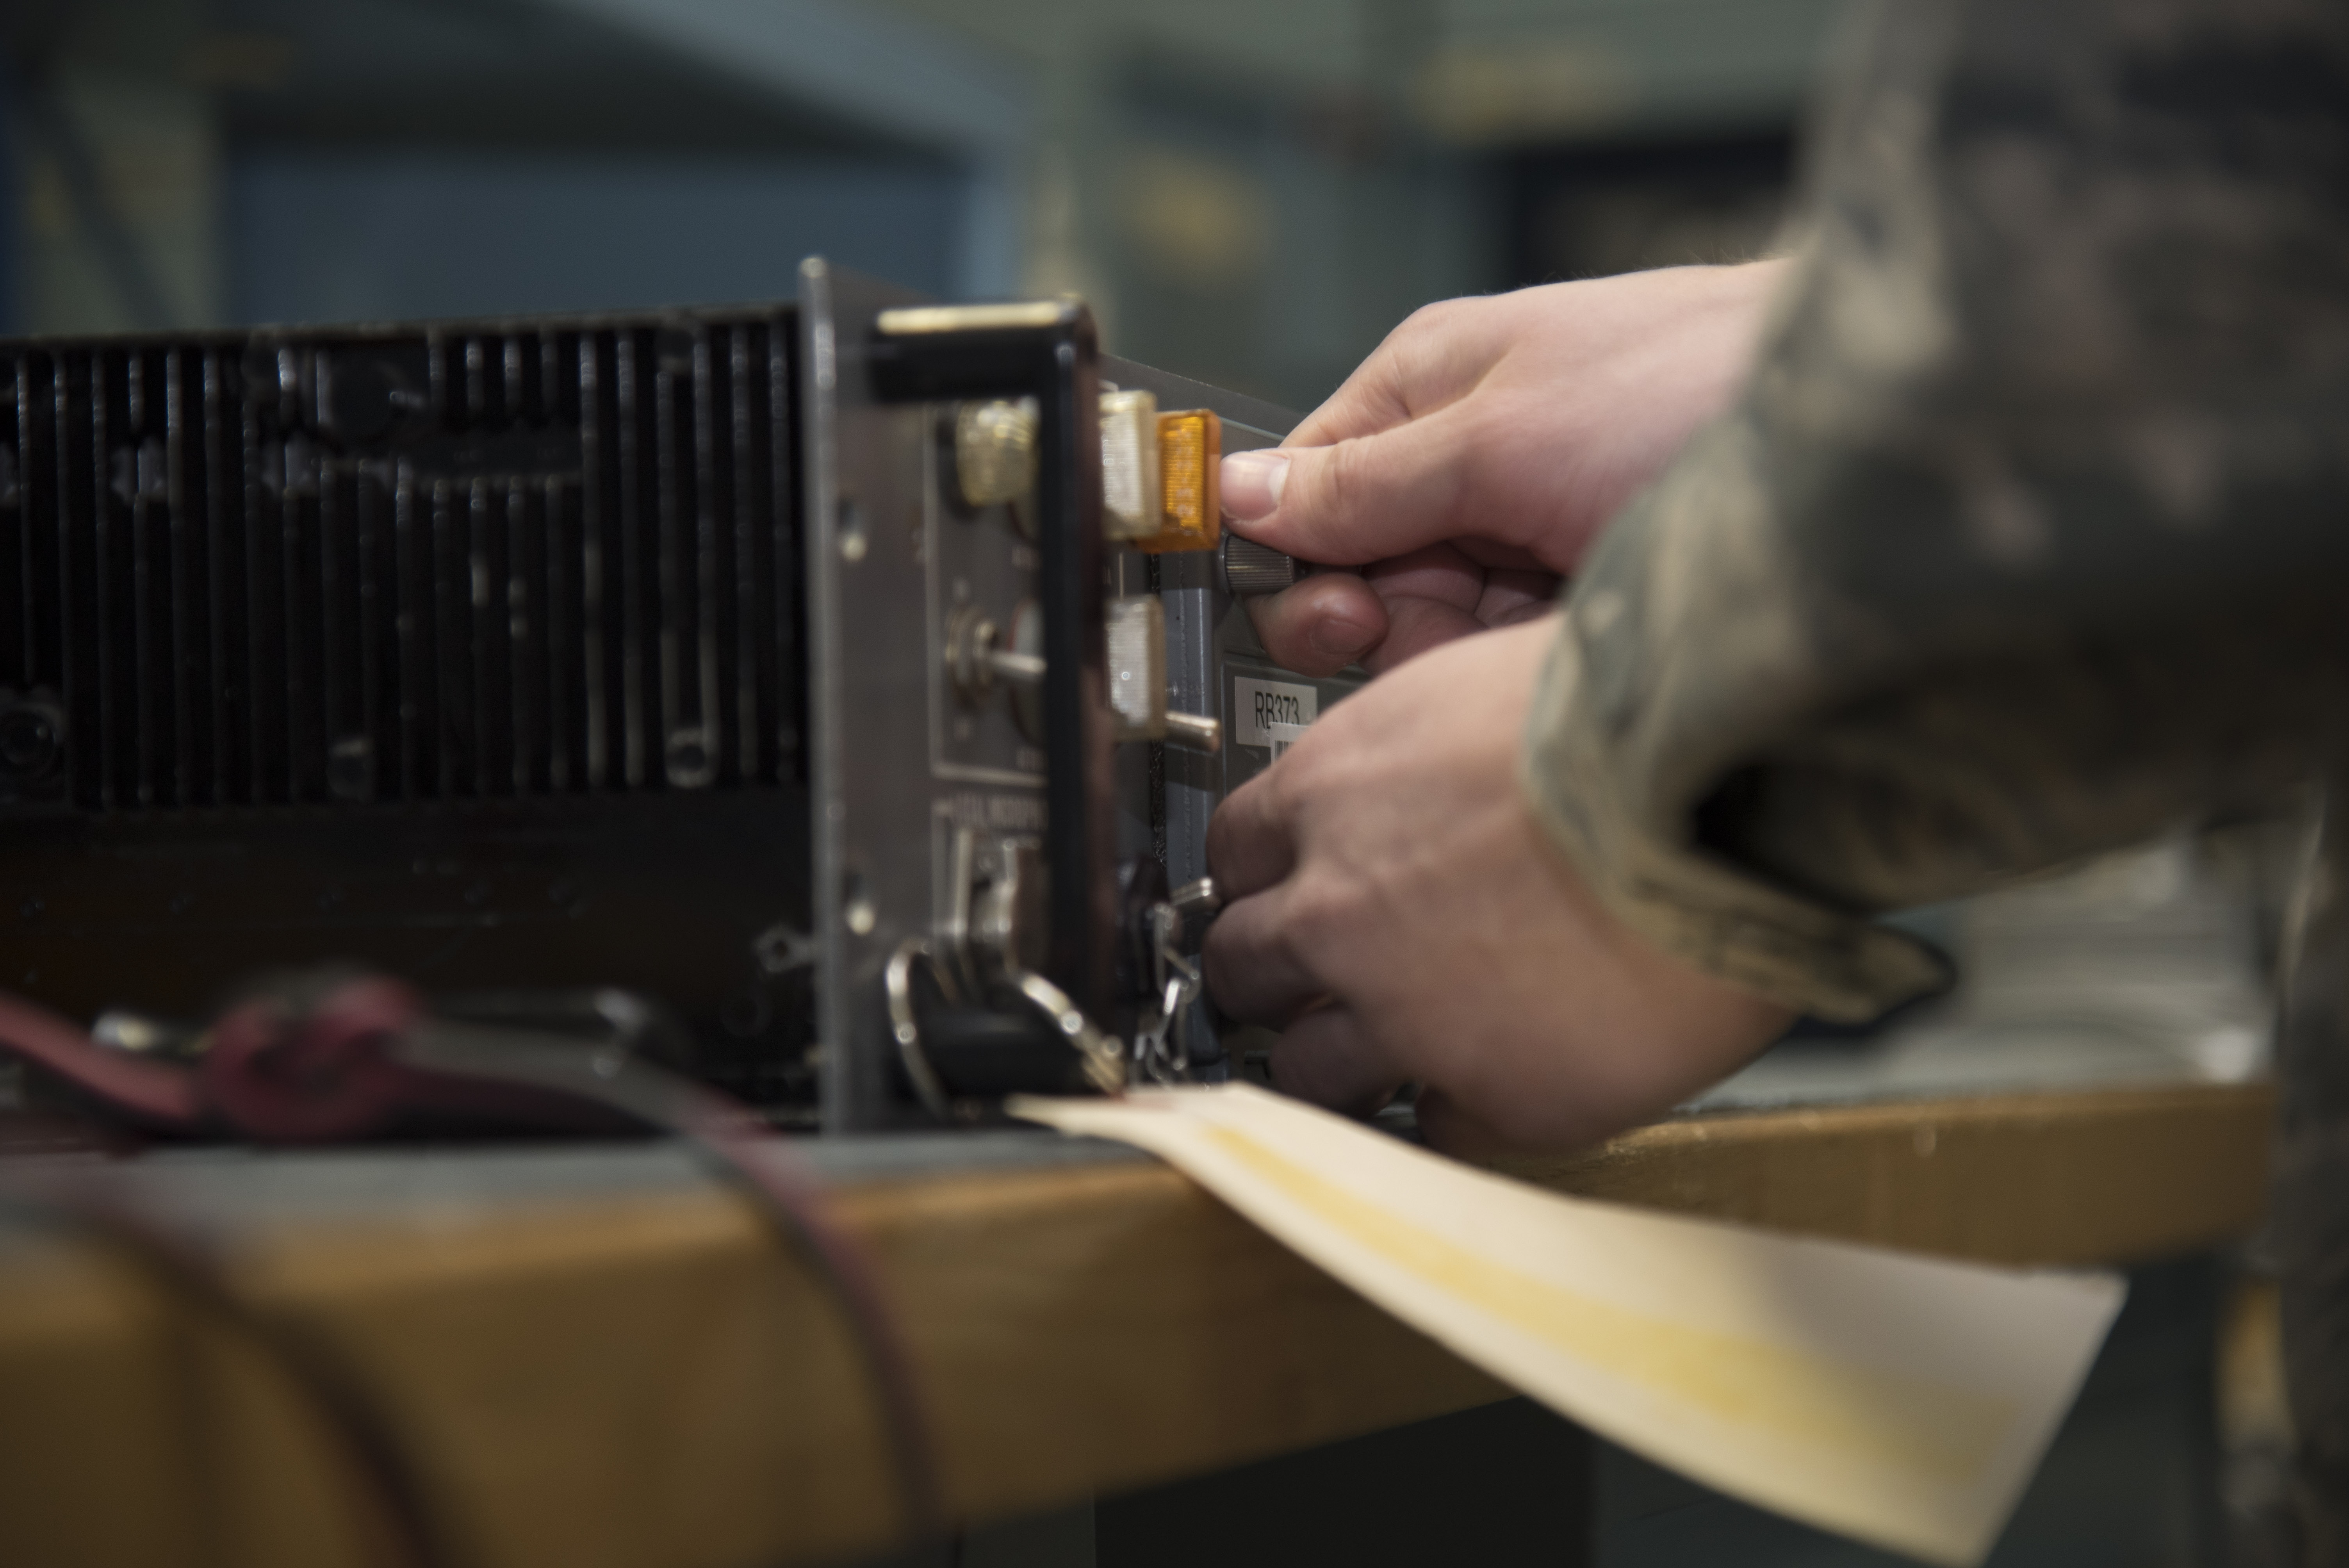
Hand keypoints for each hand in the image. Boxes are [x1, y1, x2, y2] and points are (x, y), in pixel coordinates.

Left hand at [1203, 618, 1791, 1153]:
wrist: (1730, 793)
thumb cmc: (1639, 713)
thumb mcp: (1488, 683)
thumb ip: (1430, 751)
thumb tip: (1438, 777)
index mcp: (1335, 789)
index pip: (1237, 849)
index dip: (1263, 876)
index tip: (1280, 890)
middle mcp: (1340, 908)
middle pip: (1244, 964)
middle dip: (1273, 976)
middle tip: (1308, 986)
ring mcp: (1402, 1014)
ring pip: (1307, 1071)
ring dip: (1338, 1066)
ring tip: (1387, 1057)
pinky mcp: (1487, 1094)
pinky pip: (1437, 1127)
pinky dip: (1457, 1110)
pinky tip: (1497, 1085)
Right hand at [1223, 260, 1787, 675]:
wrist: (1873, 440)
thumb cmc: (1695, 387)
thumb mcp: (1501, 438)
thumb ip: (1365, 481)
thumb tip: (1236, 494)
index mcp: (1425, 387)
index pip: (1305, 489)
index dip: (1299, 565)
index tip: (1339, 620)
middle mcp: (1467, 457)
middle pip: (1360, 571)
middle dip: (1387, 617)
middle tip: (1430, 631)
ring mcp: (1528, 526)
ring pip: (1432, 626)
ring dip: (1464, 647)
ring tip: (1534, 625)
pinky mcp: (1583, 589)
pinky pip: (1504, 651)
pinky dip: (1523, 662)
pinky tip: (1569, 647)